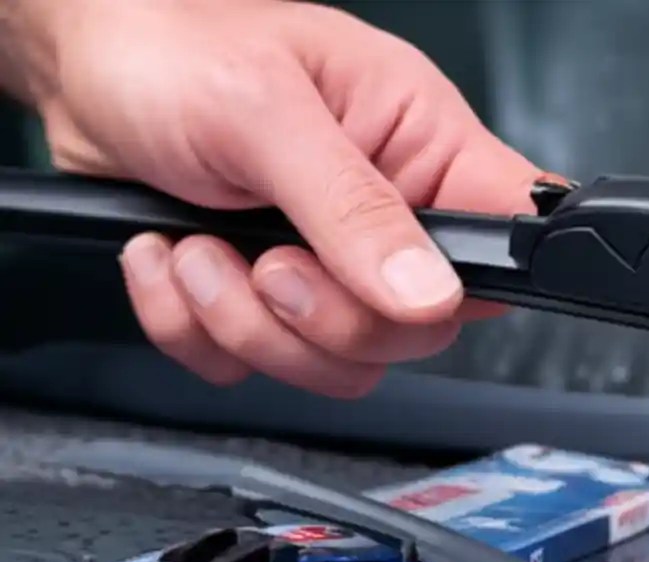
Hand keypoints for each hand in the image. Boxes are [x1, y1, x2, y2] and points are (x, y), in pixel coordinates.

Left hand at [25, 0, 543, 396]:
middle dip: (323, 317)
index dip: (472, 284)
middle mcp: (389, 209)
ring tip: (199, 249)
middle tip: (266, 260)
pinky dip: (195, 329)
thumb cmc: (176, 48)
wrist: (83, 64)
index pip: (506, 235)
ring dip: (245, 325)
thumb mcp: (266, 114)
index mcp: (422, 143)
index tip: (402, 291)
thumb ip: (352, 209)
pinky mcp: (267, 297)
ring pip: (338, 364)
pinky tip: (172, 259)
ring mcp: (329, 262)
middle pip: (415, 330)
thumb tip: (428, 293)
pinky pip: (256, 366)